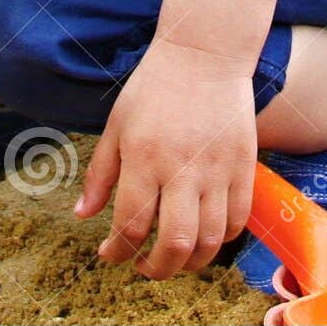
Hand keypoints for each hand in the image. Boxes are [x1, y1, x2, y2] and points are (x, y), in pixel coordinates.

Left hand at [75, 39, 257, 278]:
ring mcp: (217, 171)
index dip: (117, 250)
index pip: (131, 224)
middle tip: (144, 268)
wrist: (204, 56)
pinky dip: (221, 241)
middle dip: (156, 269)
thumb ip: (100, 174)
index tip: (109, 254)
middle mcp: (182, 170)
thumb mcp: (116, 126)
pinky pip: (238, 221)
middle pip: (174, 244)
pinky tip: (203, 236)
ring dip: (190, 262)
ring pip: (211, 241)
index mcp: (144, 158)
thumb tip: (82, 215)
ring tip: (174, 259)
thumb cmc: (153, 89)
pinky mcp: (244, 168)